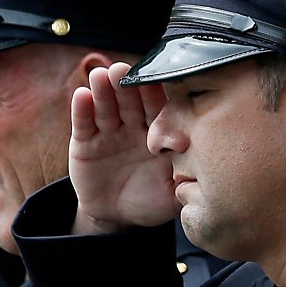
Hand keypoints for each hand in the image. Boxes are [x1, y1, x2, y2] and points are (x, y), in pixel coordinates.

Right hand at [69, 63, 173, 232]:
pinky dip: (82, 109)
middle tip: (122, 70)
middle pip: (130, 100)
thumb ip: (186, 182)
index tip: (153, 82)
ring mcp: (108, 131)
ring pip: (106, 106)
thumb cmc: (150, 201)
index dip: (154, 95)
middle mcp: (133, 125)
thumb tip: (203, 173)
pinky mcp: (84, 142)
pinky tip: (82, 95)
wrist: (117, 216)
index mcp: (158, 132)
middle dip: (126, 84)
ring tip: (100, 76)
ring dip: (102, 90)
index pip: (157, 108)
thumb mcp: (172, 195)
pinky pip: (84, 124)